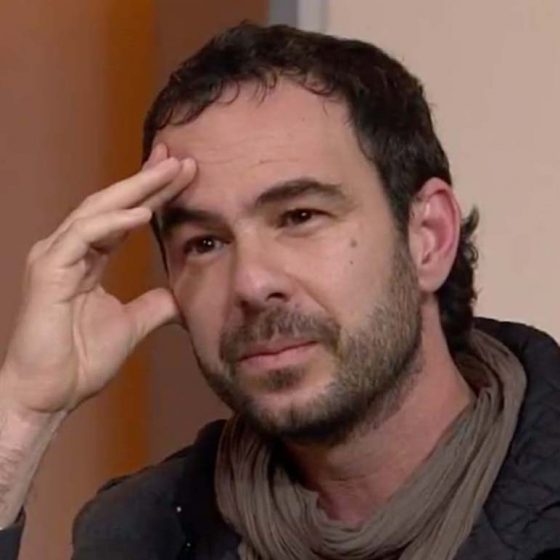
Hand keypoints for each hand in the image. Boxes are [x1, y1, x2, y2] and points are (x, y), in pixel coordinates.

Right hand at [0, 145, 194, 414]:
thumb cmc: (80, 359)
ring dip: (136, 190)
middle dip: (148, 180)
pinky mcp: (48, 271)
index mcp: (89, 259)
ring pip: (98, 210)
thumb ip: (155, 305)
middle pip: (114, 204)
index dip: (154, 195)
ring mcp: (56, 257)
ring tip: (170, 171)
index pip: (126, 217)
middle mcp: (71, 250)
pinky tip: (142, 213)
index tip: (182, 176)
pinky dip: (112, 223)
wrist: (49, 395)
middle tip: (179, 158)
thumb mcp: (132, 324)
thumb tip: (181, 296)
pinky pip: (82, 237)